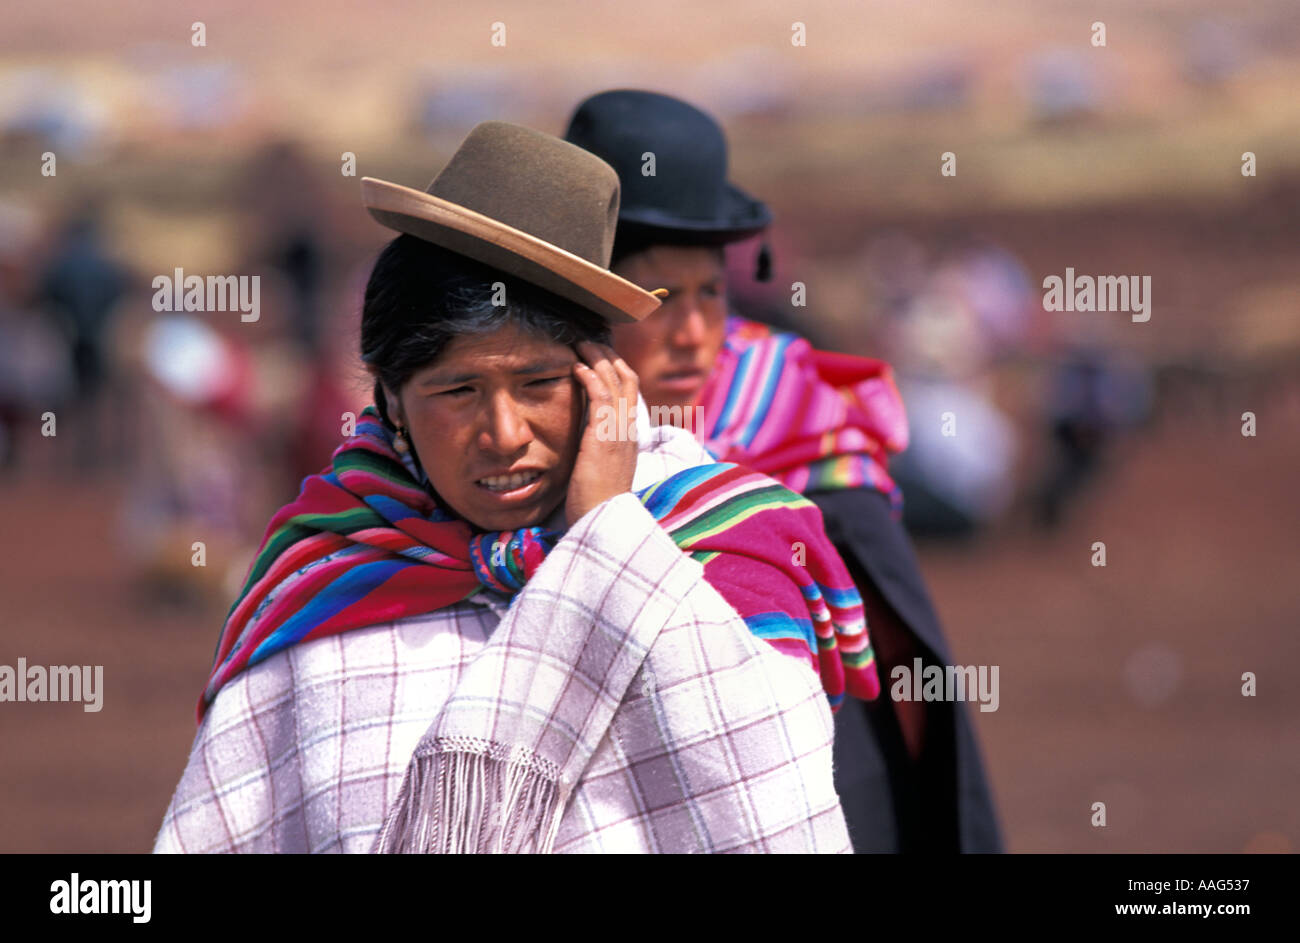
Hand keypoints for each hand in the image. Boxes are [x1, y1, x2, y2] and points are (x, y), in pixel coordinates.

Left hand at [565, 341, 638, 522]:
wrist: (601, 521)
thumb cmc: (595, 501)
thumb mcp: (601, 468)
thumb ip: (597, 447)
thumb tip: (585, 436)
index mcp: (630, 436)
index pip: (630, 391)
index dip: (617, 369)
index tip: (599, 356)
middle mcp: (629, 429)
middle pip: (626, 378)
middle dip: (608, 356)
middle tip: (588, 341)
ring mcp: (619, 432)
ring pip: (615, 381)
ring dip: (597, 358)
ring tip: (580, 344)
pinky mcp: (604, 436)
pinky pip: (600, 396)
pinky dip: (589, 376)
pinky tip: (575, 366)